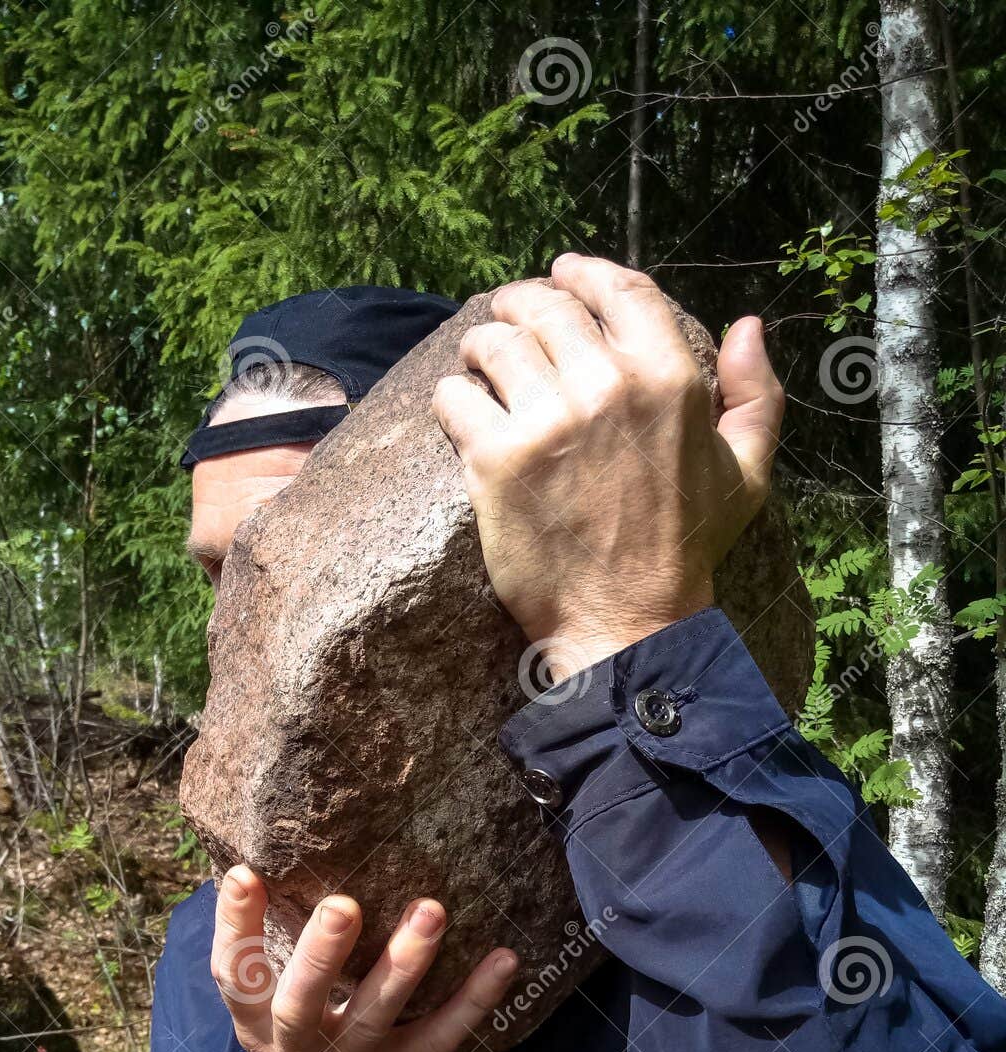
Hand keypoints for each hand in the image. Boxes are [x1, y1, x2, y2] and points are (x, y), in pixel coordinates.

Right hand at [210, 866, 517, 1051]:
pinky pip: (442, 1035)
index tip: (245, 873)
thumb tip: (269, 865)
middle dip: (321, 953)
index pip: (235, 975)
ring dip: (406, 961)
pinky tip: (504, 960)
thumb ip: (272, 960)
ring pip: (377, 1013)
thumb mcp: (272, 1019)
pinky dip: (475, 998)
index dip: (234, 926)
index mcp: (258, 1025)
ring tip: (431, 911)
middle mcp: (299, 1048)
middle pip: (301, 1003)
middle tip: (341, 905)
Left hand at [432, 254, 783, 678]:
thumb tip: (748, 325)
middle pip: (546, 306)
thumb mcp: (746, 473)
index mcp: (669, 377)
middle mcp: (606, 386)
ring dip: (481, 344)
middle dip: (522, 304)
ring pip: (492, 342)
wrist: (627, 622)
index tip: (562, 274)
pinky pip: (455, 396)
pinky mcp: (494, 459)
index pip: (618, 289)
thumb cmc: (686, 549)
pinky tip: (461, 409)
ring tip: (481, 361)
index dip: (584, 272)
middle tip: (509, 318)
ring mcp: (547, 420)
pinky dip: (452, 396)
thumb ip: (755, 394)